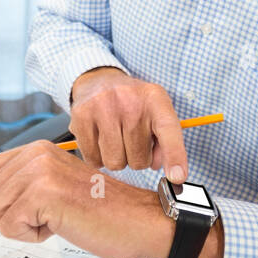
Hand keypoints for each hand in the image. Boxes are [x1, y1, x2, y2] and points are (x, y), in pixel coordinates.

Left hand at [0, 140, 170, 257]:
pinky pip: (9, 227)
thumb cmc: (102, 210)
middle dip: (4, 218)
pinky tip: (57, 227)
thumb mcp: (55, 186)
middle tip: (39, 222)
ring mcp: (39, 172)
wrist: (137, 220)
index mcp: (38, 149)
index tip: (4, 218)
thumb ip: (24, 185)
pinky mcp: (43, 194)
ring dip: (19, 228)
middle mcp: (36, 154)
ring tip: (52, 222)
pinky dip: (30, 236)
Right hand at [68, 68, 187, 181]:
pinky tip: (100, 140)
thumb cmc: (133, 103)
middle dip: (137, 158)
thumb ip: (165, 141)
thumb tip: (158, 166)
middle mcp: (128, 100)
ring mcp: (102, 107)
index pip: (168, 129)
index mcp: (154, 98)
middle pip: (138, 159)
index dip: (175, 156)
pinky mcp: (81, 116)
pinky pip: (93, 159)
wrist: (100, 80)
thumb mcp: (157, 113)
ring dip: (117, 159)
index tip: (177, 177)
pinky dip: (98, 157)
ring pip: (114, 162)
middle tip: (132, 140)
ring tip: (116, 139)